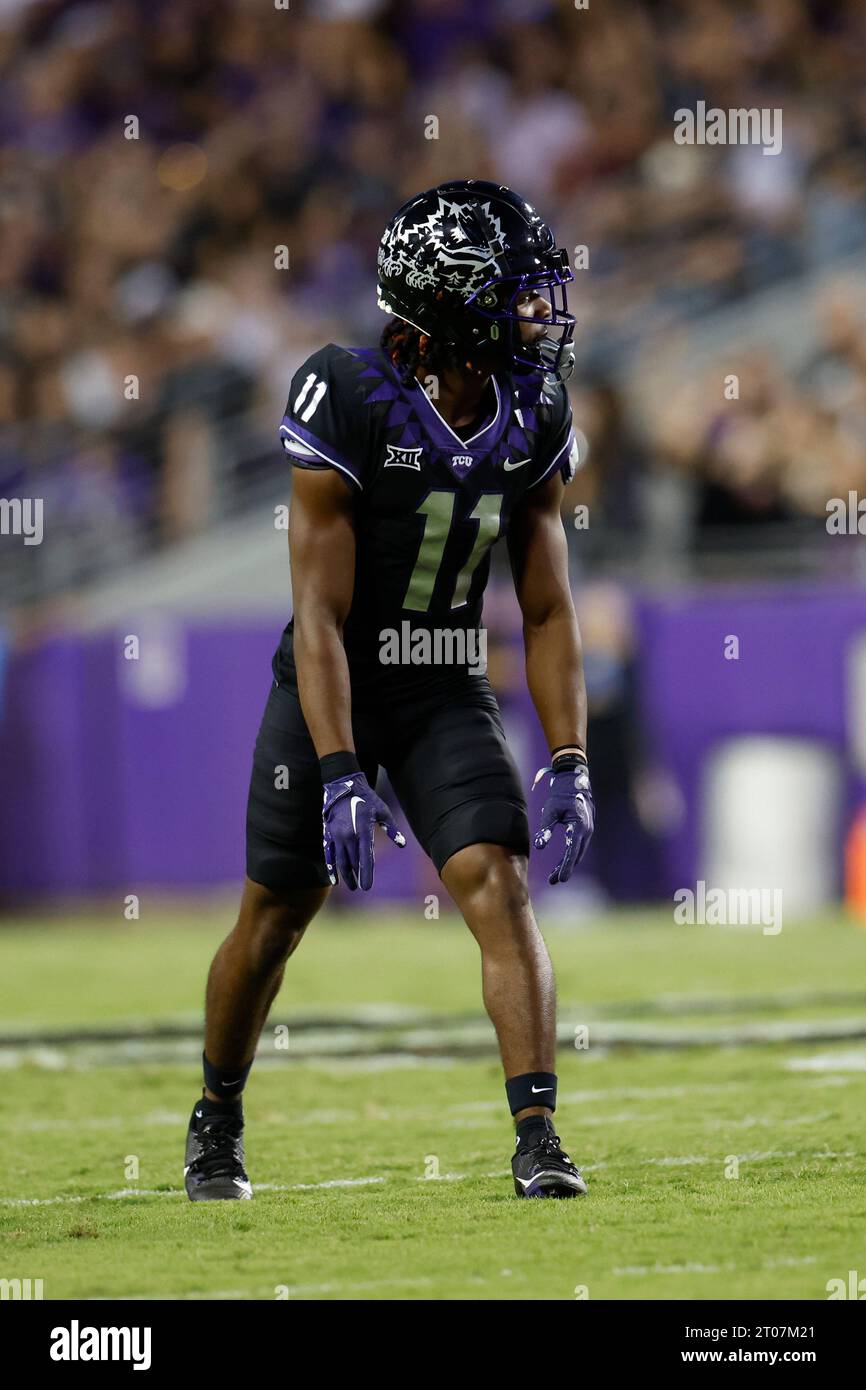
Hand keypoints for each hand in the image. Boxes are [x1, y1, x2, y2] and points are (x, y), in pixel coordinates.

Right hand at [322, 772, 405, 890]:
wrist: (343, 786)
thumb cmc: (366, 799)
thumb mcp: (383, 811)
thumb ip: (392, 829)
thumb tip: (402, 844)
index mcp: (363, 831)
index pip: (365, 858)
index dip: (366, 874)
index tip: (367, 887)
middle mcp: (348, 835)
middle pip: (353, 861)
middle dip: (357, 875)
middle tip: (362, 887)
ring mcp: (337, 836)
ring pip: (341, 861)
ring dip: (346, 875)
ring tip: (351, 886)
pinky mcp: (328, 834)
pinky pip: (329, 855)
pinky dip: (331, 868)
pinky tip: (334, 880)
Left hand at [532, 756, 594, 884]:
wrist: (574, 782)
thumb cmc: (561, 795)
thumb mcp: (550, 810)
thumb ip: (546, 828)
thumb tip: (539, 846)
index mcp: (579, 825)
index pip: (572, 850)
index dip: (566, 866)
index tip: (561, 879)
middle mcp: (586, 830)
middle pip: (576, 855)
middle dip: (565, 869)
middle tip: (553, 881)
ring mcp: (587, 831)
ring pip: (577, 853)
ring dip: (567, 865)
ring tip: (554, 877)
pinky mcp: (583, 831)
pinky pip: (577, 847)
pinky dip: (569, 857)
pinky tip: (560, 864)